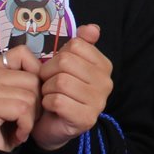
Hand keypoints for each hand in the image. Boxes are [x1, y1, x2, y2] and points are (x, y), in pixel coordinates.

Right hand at [0, 46, 42, 151]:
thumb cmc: (3, 126)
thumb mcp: (15, 96)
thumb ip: (26, 79)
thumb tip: (50, 70)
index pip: (22, 53)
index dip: (35, 73)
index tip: (31, 96)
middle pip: (32, 78)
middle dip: (37, 103)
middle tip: (25, 119)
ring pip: (30, 95)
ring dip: (31, 117)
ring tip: (20, 127)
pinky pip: (22, 109)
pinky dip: (26, 125)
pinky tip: (17, 134)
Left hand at [31, 23, 113, 150]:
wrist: (53, 125)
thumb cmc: (59, 91)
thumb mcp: (67, 64)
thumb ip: (81, 44)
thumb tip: (93, 28)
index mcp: (104, 65)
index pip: (76, 45)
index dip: (57, 56)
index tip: (56, 70)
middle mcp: (106, 83)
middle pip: (66, 62)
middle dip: (48, 73)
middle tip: (48, 84)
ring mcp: (99, 102)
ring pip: (61, 82)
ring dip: (47, 89)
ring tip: (50, 95)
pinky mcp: (86, 119)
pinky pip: (58, 101)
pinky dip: (47, 103)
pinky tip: (51, 107)